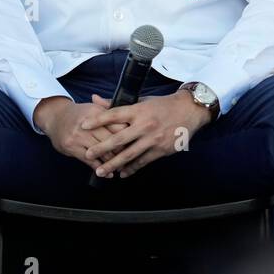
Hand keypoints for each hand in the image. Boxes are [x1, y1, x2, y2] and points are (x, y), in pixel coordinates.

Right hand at [40, 96, 130, 168]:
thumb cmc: (80, 114)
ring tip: (121, 167)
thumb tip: (129, 121)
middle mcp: (88, 124)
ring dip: (112, 162)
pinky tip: (108, 173)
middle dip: (123, 150)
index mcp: (97, 113)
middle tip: (132, 158)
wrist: (55, 117)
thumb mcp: (95, 107)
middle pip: (111, 140)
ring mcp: (78, 136)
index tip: (136, 142)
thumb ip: (112, 112)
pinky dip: (100, 168)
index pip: (118, 125)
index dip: (128, 135)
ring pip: (101, 152)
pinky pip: (89, 161)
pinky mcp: (71, 147)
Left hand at [81, 91, 212, 179]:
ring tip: (101, 171)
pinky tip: (122, 173)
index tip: (83, 126)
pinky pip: (143, 161)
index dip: (98, 120)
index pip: (114, 114)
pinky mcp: (162, 149)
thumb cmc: (163, 105)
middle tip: (88, 154)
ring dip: (114, 164)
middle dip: (101, 148)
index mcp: (139, 110)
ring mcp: (154, 138)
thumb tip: (95, 99)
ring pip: (130, 154)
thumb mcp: (142, 101)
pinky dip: (132, 168)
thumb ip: (117, 104)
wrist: (190, 110)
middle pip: (119, 139)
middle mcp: (145, 124)